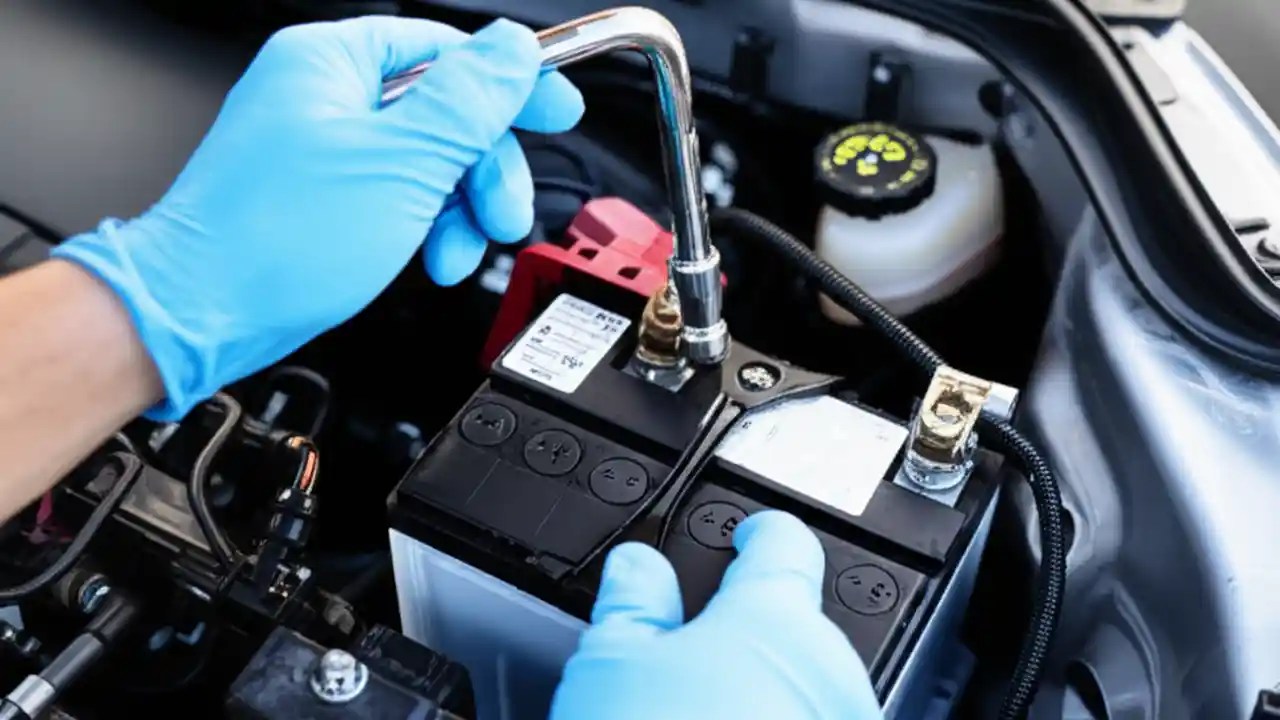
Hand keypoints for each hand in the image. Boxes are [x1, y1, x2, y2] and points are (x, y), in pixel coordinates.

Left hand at [51, 17, 582, 419]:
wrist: (200, 315)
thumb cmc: (272, 240)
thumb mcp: (399, 164)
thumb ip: (468, 103)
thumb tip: (512, 50)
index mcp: (333, 62)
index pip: (450, 51)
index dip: (514, 83)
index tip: (558, 109)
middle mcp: (327, 97)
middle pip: (449, 114)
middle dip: (486, 171)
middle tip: (504, 213)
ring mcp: (327, 150)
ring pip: (433, 163)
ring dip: (461, 211)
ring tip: (458, 250)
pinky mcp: (329, 199)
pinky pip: (404, 198)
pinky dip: (429, 230)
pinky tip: (430, 260)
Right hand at [550, 511, 882, 719]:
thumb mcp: (611, 671)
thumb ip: (633, 605)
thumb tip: (638, 568)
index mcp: (775, 621)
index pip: (783, 543)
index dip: (758, 530)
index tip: (748, 532)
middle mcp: (831, 673)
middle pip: (792, 627)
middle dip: (746, 637)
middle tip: (683, 663)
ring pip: (804, 692)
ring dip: (763, 697)